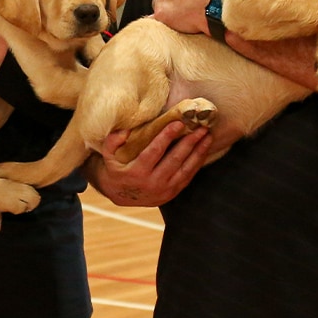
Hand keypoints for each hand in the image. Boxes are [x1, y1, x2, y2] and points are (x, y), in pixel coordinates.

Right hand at [87, 122, 209, 206]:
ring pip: (186, 169)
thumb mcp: (109, 156)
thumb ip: (113, 141)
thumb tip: (125, 130)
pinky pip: (188, 176)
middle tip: (201, 127)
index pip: (154, 152)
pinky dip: (197, 162)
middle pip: (175, 160)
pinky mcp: (173, 192)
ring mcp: (165, 190)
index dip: (166, 137)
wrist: (122, 195)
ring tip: (208, 136)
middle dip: (189, 142)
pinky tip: (204, 149)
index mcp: (137, 172)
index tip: (178, 123)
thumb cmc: (117, 169)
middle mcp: (153, 183)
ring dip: (199, 151)